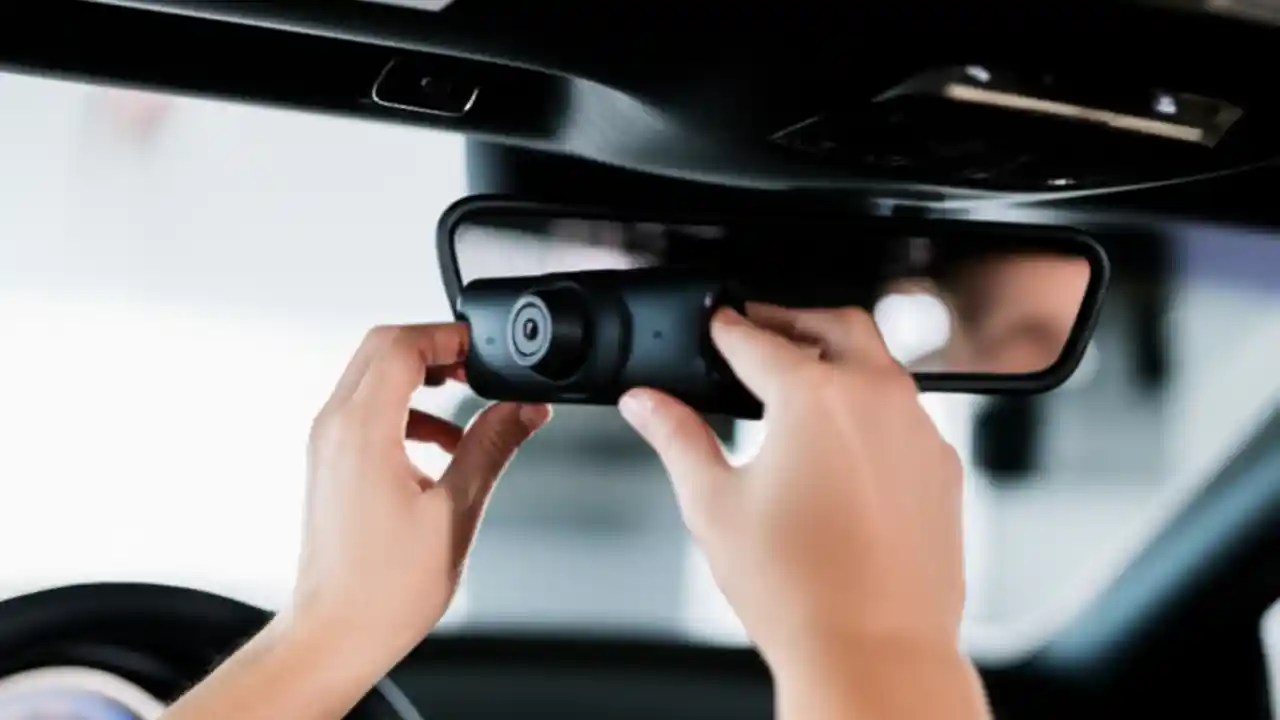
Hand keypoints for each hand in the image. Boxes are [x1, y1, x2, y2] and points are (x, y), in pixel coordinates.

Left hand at [296, 323, 549, 669]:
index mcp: (362, 431)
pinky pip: (367, 411)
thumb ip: (493, 447)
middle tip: (477, 367)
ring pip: (372, 378)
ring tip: (467, 409)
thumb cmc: (384, 589)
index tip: (483, 348)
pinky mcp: (331, 464)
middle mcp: (334, 429)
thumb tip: (524, 410)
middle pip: (380, 349)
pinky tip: (442, 448)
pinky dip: (406, 411)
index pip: (400, 345)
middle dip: (434, 349)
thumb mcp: (457, 510)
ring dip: (422, 381)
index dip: (447, 335)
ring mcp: (327, 446)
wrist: (335, 634)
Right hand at [619, 305, 982, 718]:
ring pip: (880, 365)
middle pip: (834, 324)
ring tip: (800, 380)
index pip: (756, 338)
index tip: (716, 324)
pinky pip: (907, 413)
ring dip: (839, 358)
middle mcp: (875, 399)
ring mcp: (918, 430)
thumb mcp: (713, 503)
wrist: (876, 651)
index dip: (726, 327)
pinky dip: (873, 407)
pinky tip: (842, 443)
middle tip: (758, 327)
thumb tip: (647, 404)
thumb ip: (677, 438)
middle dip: (792, 317)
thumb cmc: (800, 591)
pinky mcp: (943, 465)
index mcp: (813, 396)